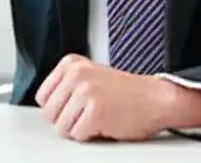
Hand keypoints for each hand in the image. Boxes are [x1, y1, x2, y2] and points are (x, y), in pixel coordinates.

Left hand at [34, 54, 200, 141]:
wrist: (157, 99)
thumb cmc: (128, 93)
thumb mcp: (91, 77)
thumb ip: (67, 86)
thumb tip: (46, 106)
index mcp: (72, 64)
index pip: (43, 96)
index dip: (59, 108)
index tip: (74, 108)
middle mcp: (76, 74)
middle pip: (49, 114)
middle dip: (68, 120)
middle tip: (89, 114)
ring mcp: (85, 92)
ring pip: (62, 127)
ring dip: (80, 129)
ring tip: (99, 118)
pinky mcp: (95, 111)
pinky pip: (78, 135)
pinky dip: (92, 136)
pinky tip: (106, 124)